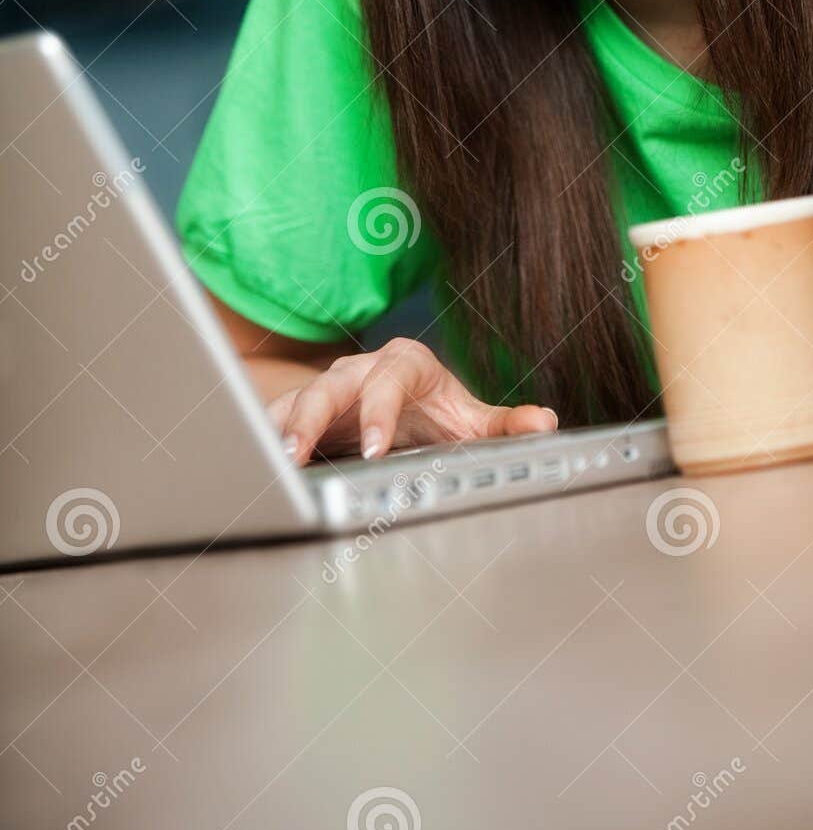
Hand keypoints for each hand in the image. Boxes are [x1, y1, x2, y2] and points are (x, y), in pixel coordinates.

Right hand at [266, 336, 557, 465]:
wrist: (405, 404)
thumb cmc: (438, 410)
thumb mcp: (470, 419)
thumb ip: (504, 424)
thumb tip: (545, 423)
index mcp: (405, 364)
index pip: (388, 381)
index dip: (378, 412)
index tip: (372, 448)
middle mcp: (361, 371)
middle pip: (329, 387)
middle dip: (312, 420)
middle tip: (297, 456)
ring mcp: (327, 389)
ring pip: (294, 401)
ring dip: (279, 430)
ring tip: (265, 461)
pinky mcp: (301, 412)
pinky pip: (275, 420)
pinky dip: (263, 438)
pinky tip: (250, 465)